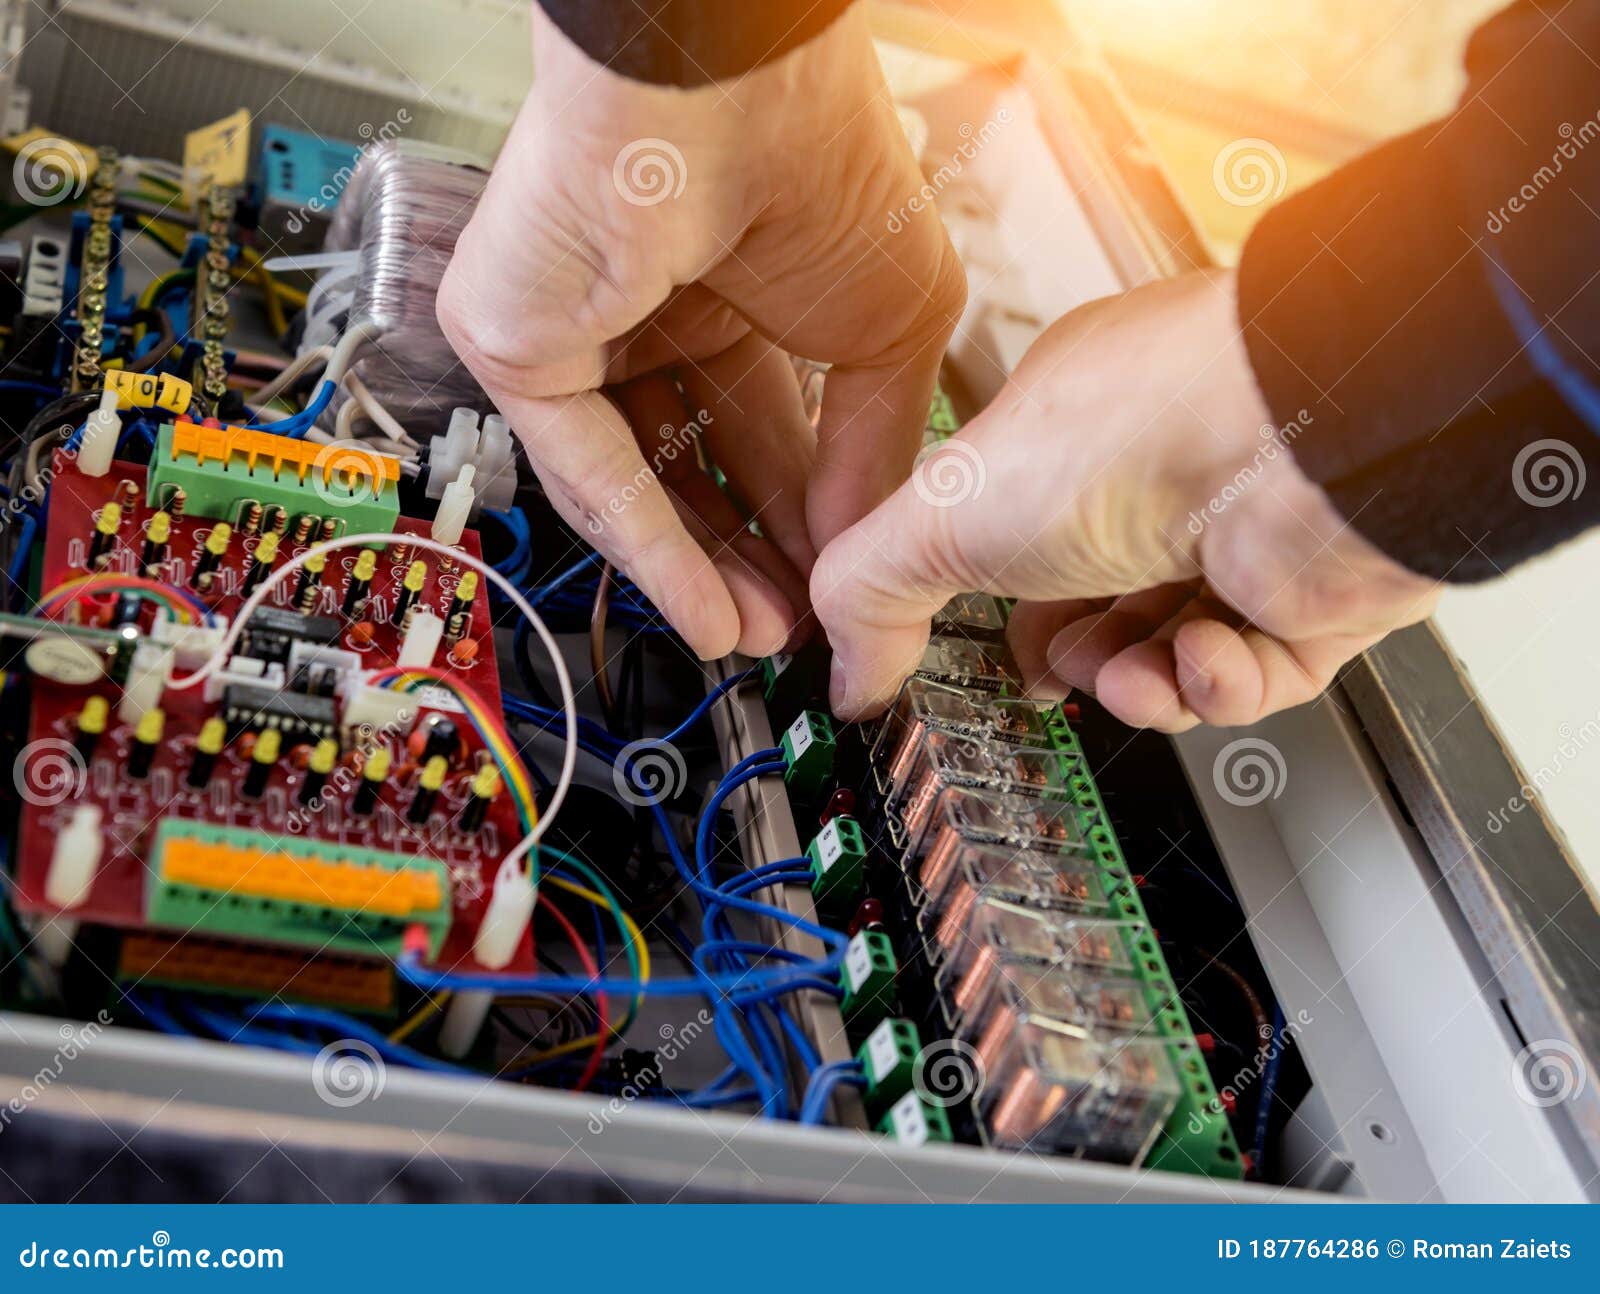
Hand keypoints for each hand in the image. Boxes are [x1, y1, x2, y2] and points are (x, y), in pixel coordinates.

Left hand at [438, 6, 964, 659]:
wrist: (738, 82)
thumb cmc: (819, 161)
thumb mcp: (892, 329)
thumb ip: (876, 446)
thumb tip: (870, 543)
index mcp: (734, 295)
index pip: (764, 432)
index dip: (801, 515)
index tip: (837, 584)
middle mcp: (651, 313)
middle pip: (699, 468)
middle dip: (754, 556)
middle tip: (802, 626)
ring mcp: (577, 331)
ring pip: (639, 483)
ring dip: (701, 570)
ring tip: (760, 637)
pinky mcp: (518, 346)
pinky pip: (588, 470)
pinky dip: (651, 548)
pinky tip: (707, 610)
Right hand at [812, 268, 1440, 730]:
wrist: (1293, 444)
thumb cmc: (1138, 429)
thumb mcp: (943, 512)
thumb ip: (870, 591)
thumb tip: (847, 671)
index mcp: (1074, 438)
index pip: (1027, 539)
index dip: (1004, 607)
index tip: (988, 652)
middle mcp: (1164, 478)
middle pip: (1098, 609)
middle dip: (1071, 657)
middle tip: (1059, 667)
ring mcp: (1243, 538)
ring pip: (1172, 658)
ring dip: (1139, 684)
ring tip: (1128, 670)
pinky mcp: (1312, 600)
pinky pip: (1255, 681)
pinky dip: (1219, 688)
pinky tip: (1199, 660)